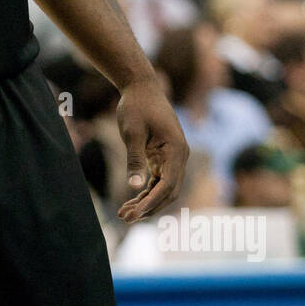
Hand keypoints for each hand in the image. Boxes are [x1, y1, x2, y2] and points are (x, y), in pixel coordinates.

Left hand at [115, 77, 187, 222]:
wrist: (141, 87)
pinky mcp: (164, 157)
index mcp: (176, 150)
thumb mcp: (132, 133)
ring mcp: (173, 157)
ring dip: (147, 202)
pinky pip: (159, 180)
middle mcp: (179, 156)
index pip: (168, 185)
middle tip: (125, 218)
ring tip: (125, 213)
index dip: (151, 203)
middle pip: (169, 192)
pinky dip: (147, 192)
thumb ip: (134, 160)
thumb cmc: (136, 107)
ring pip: (164, 188)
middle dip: (149, 207)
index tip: (134, 215)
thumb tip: (133, 187)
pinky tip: (132, 201)